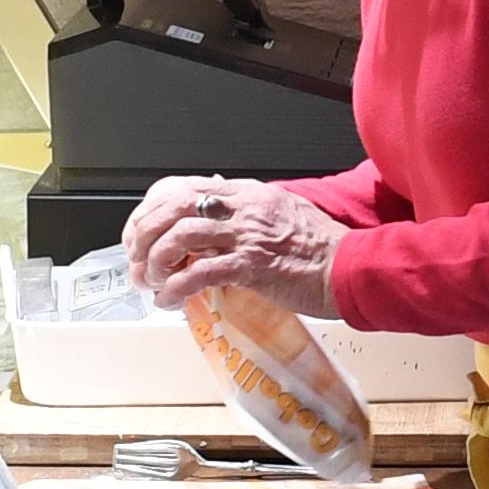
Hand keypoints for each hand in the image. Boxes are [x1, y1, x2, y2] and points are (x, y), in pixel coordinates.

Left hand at [129, 175, 345, 318]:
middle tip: (137, 260)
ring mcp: (247, 234)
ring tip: (151, 282)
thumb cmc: (322, 249)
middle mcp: (244, 208)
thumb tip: (218, 226)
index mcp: (249, 194)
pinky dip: (176, 287)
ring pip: (180, 236)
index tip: (140, 232)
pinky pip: (200, 273)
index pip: (185, 188)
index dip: (153, 209)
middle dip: (145, 234)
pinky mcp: (253, 265)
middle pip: (174, 207)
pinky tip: (169, 300)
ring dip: (156, 261)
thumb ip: (250, 215)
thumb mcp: (283, 215)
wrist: (352, 268)